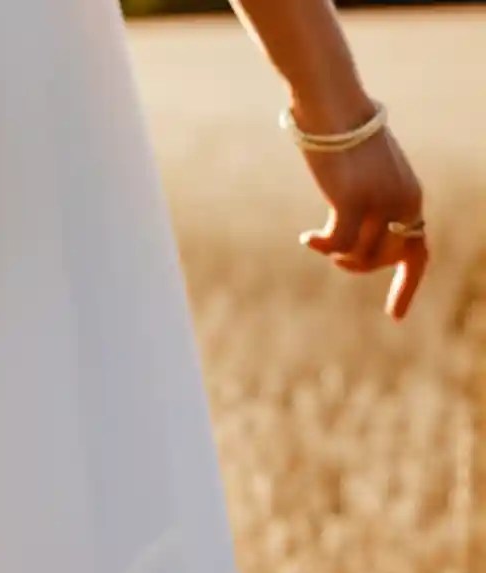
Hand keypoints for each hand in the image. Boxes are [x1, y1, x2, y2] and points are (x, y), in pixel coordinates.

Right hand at [294, 99, 428, 321]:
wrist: (333, 107)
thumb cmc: (344, 135)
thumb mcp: (367, 174)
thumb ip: (372, 202)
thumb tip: (356, 239)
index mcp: (411, 196)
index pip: (417, 252)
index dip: (406, 286)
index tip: (395, 315)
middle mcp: (403, 202)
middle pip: (385, 260)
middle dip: (358, 267)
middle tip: (334, 257)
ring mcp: (379, 203)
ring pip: (359, 255)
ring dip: (337, 256)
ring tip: (317, 240)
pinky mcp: (352, 201)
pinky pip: (338, 244)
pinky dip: (322, 246)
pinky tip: (306, 237)